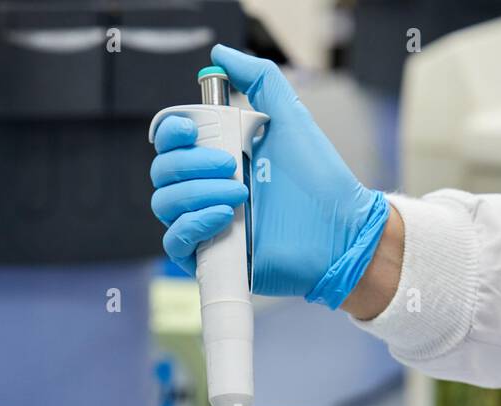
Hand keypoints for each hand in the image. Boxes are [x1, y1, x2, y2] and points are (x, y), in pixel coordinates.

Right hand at [150, 45, 389, 307]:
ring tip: (240, 195)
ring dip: (196, 194)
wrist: (339, 231)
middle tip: (232, 166)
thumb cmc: (319, 181)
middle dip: (191, 164)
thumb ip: (260, 79)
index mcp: (217, 155)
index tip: (190, 129)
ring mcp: (205, 223)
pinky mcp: (210, 257)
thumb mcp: (290, 119)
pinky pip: (175, 243)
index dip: (170, 132)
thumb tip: (222, 53)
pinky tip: (223, 218)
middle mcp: (205, 188)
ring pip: (165, 204)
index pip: (170, 142)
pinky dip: (193, 225)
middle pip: (162, 172)